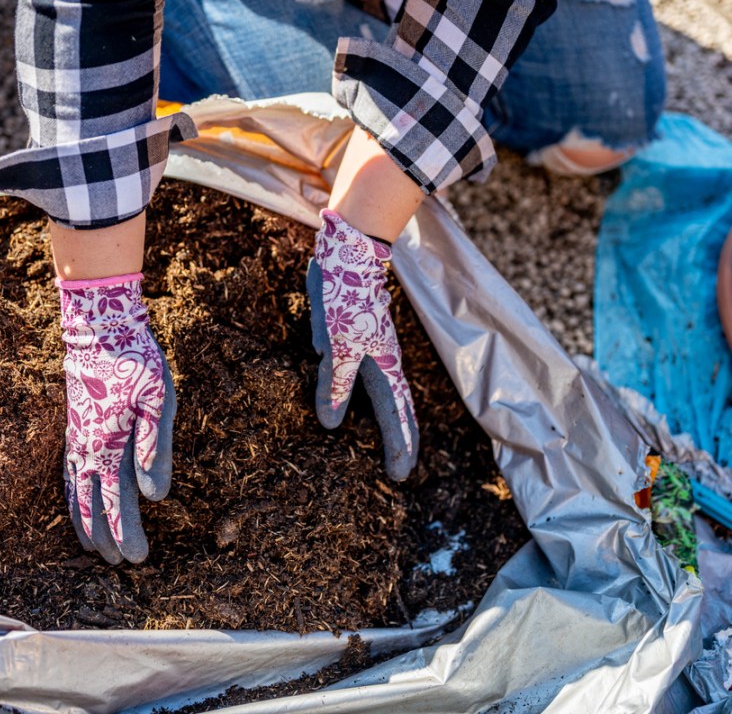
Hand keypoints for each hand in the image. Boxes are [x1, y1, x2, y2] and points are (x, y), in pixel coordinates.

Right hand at [58, 274, 173, 563]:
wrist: (100, 327)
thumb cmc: (137, 362)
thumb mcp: (159, 400)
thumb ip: (155, 448)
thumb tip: (154, 495)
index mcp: (111, 446)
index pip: (116, 502)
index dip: (126, 533)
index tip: (138, 558)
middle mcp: (88, 449)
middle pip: (93, 505)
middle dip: (107, 537)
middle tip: (123, 563)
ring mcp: (77, 439)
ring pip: (75, 493)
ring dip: (85, 523)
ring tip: (96, 550)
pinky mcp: (74, 428)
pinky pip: (68, 473)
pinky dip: (71, 497)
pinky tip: (77, 503)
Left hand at [307, 210, 418, 479]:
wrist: (347, 256)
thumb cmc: (346, 300)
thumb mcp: (337, 347)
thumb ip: (334, 386)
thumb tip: (331, 425)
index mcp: (384, 367)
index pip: (398, 415)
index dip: (400, 446)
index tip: (399, 476)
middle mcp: (381, 364)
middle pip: (396, 410)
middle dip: (399, 441)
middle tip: (399, 474)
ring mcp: (369, 353)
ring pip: (381, 397)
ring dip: (384, 424)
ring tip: (383, 450)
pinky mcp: (351, 342)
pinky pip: (359, 380)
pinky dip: (357, 400)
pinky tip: (347, 411)